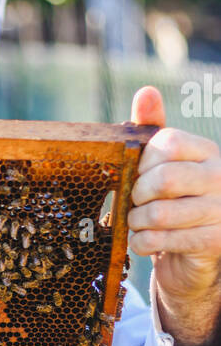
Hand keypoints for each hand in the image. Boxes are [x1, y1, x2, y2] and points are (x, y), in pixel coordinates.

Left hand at [127, 86, 220, 345]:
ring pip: (160, 213)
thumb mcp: (163, 164)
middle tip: (133, 202)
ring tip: (135, 222)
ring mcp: (219, 210)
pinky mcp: (214, 241)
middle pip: (163, 179)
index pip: (167, 143)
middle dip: (136, 194)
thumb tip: (146, 91)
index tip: (136, 174)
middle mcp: (219, 177)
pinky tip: (143, 241)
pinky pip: (163, 240)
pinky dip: (142, 242)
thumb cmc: (173, 200)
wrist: (193, 253)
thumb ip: (153, 130)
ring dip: (136, 221)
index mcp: (207, 152)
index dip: (142, 161)